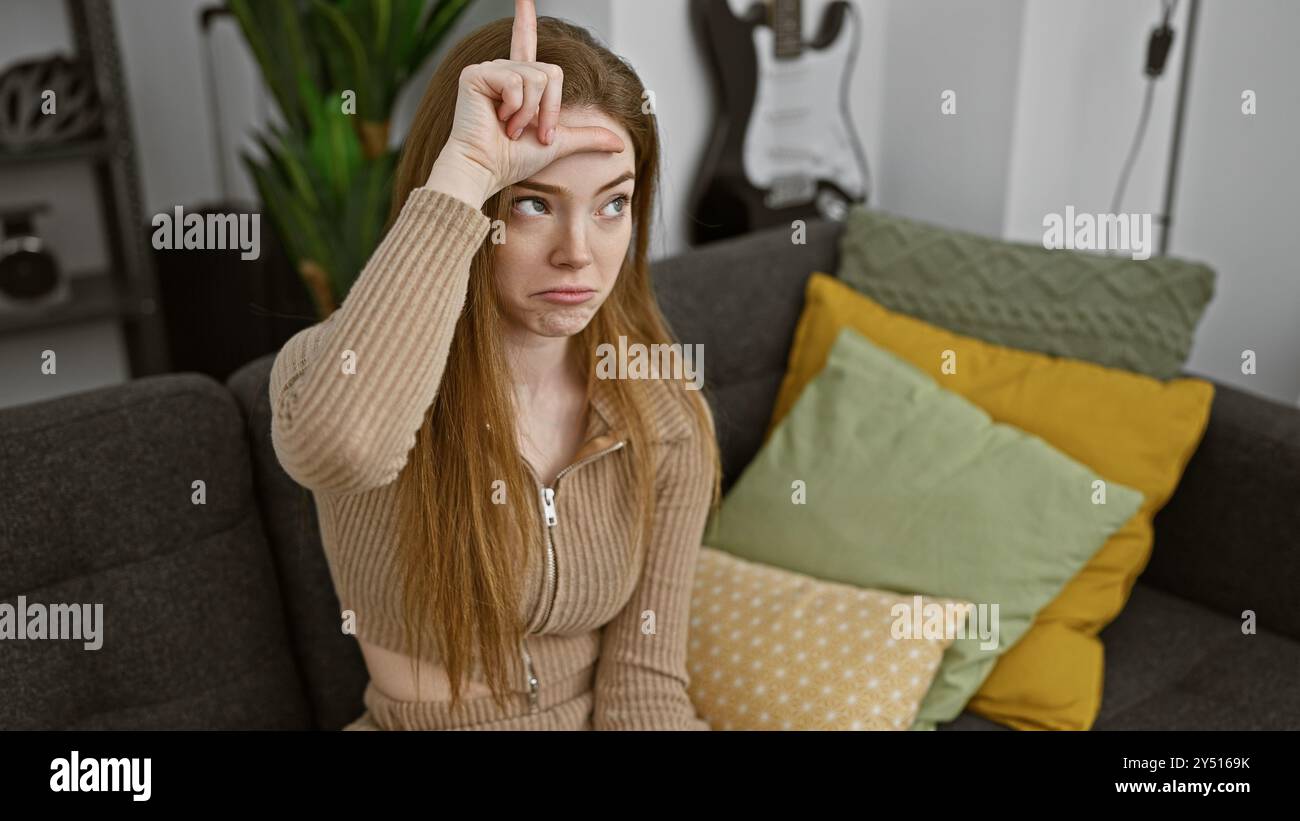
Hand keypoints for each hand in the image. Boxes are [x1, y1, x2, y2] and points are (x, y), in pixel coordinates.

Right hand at [429, 0, 625, 203]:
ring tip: (510, 127)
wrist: (489, 169)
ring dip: (530, 111)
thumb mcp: (560, 143)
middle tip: (530, 132)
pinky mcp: (475, 74)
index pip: (527, 42)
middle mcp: (503, 71)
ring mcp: (489, 71)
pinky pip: (515, 79)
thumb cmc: (515, 160)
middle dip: (548, 109)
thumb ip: (588, 137)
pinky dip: (515, 105)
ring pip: (536, 77)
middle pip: (550, 72)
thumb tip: (621, 143)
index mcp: (518, 83)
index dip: (526, 20)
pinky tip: (498, 118)